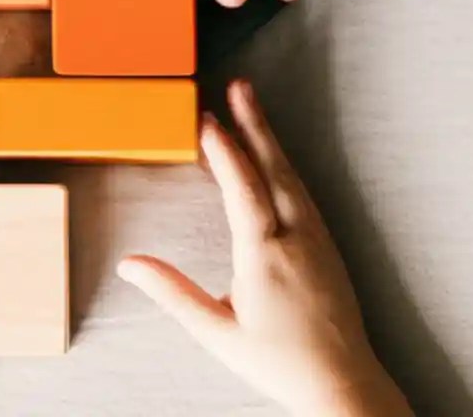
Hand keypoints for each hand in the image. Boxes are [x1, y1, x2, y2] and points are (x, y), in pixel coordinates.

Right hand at [117, 82, 409, 415]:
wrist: (343, 384)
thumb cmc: (278, 362)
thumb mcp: (216, 332)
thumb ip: (173, 293)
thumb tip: (130, 264)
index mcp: (265, 256)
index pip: (241, 190)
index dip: (224, 151)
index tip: (206, 119)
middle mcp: (295, 239)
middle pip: (273, 169)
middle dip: (254, 125)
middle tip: (239, 87)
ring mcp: (316, 240)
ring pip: (291, 177)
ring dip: (270, 140)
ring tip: (253, 109)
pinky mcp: (327, 247)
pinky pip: (303, 194)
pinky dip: (285, 167)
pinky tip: (276, 160)